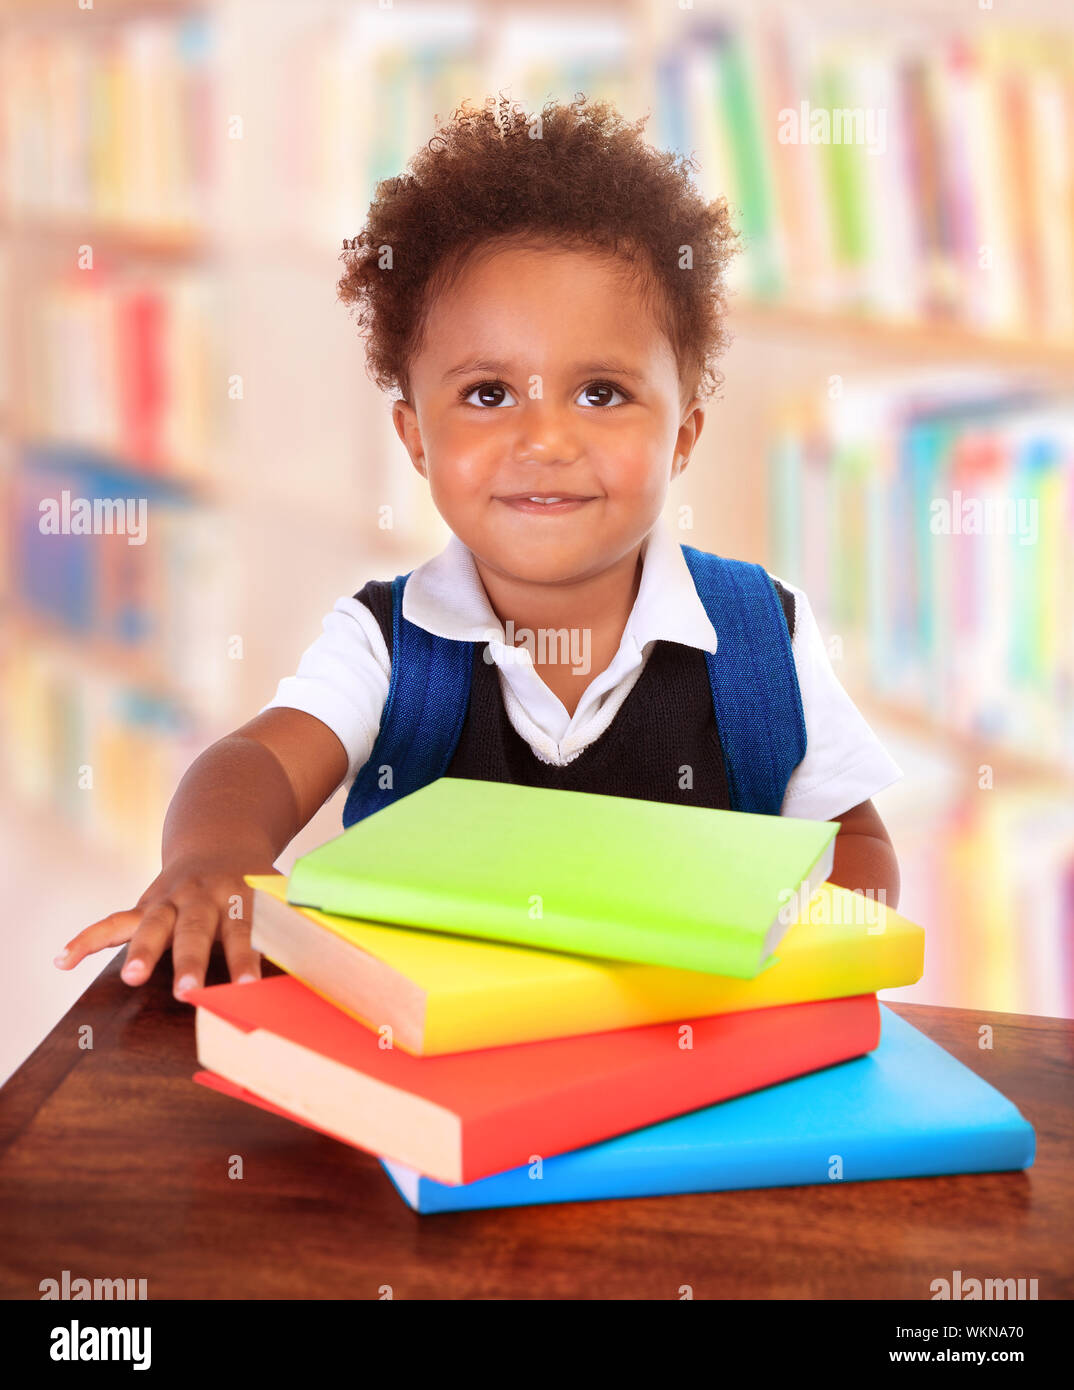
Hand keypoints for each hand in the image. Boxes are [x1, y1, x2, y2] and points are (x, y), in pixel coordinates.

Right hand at [54, 854, 282, 1001]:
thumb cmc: (256, 885)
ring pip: (152, 924)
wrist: (223, 836)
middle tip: (187, 991)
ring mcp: (170, 898)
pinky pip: (112, 922)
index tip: (249, 988)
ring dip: (140, 950)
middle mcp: (203, 895)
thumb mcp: (278, 896)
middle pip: (196, 930)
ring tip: (129, 977)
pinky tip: (62, 961)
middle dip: (189, 961)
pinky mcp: (146, 904)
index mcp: (240, 894)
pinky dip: (86, 940)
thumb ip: (293, 927)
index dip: (247, 958)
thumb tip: (328, 963)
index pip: (245, 930)